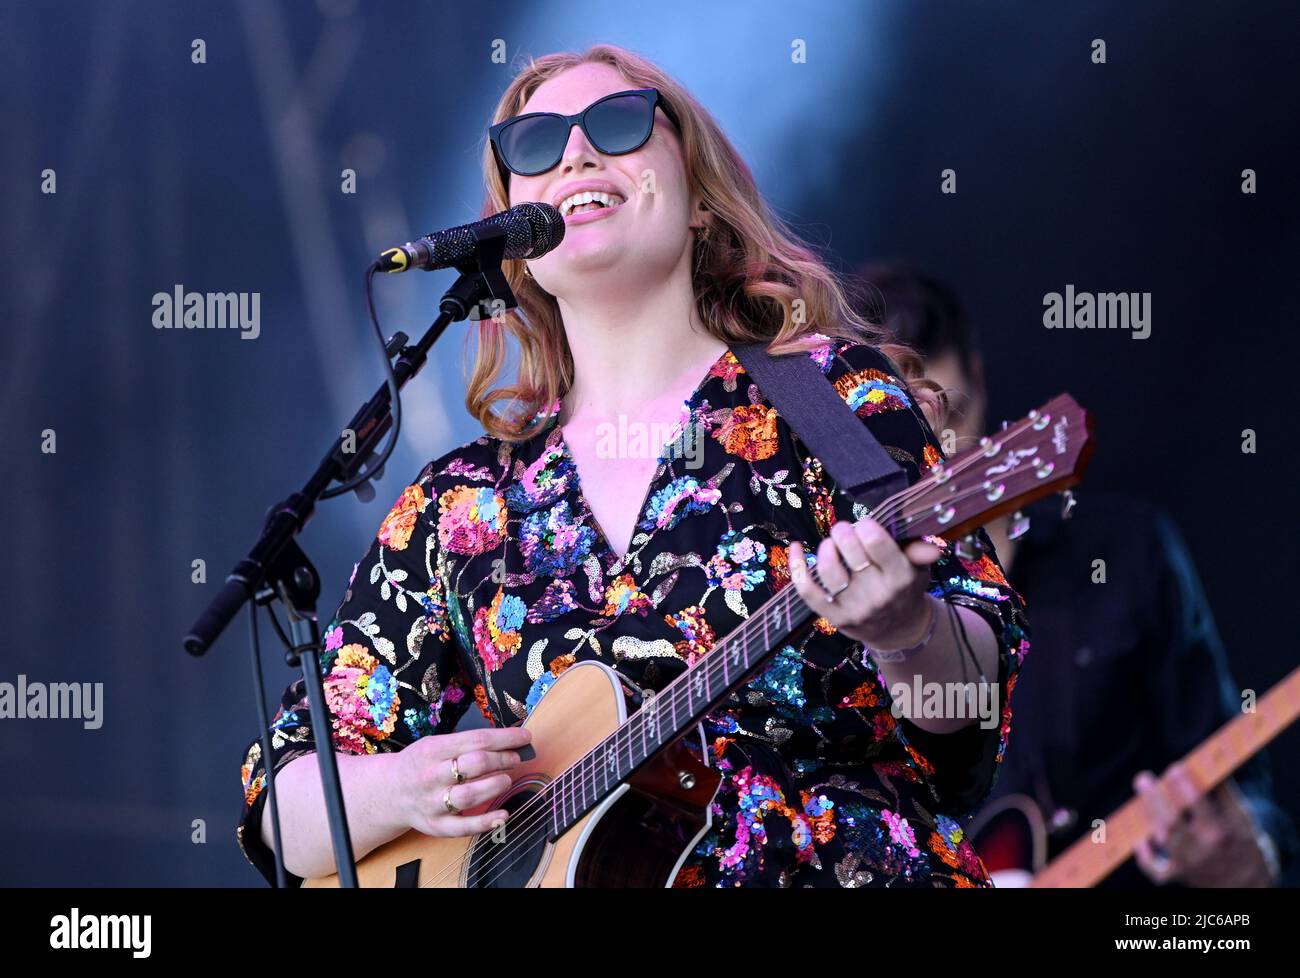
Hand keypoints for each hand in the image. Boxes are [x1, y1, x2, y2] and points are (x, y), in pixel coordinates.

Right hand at [392, 726, 532, 837]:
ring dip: (496, 785)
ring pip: (470, 795)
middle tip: (516, 758)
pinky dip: (487, 822)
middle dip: (503, 759)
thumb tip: (508, 743)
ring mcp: (433, 802)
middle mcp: (432, 775)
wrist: (389, 792)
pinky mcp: (436, 826)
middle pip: (476, 764)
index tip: (524, 738)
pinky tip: (503, 815)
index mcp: (433, 750)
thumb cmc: (420, 764)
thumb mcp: (435, 745)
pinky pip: (464, 827)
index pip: (477, 740)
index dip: (506, 739)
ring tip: (506, 779)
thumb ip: (467, 745)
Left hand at [787, 516, 943, 651]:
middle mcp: (877, 595)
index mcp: (901, 578)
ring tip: (832, 544)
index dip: (866, 527)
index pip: (877, 544)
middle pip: (850, 552)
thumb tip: (931, 547)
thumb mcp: (919, 569)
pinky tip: (796, 547)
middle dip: (844, 532)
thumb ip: (920, 553)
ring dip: (825, 548)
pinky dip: (796, 566)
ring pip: (828, 569)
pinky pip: (807, 591)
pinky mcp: (834, 617)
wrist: (898, 630)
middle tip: (845, 530)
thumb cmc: (905, 589)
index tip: (865, 525)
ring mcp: (854, 608)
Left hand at [1132, 764, 1273, 886]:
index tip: (1175, 767)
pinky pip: (1155, 870)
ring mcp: (1188, 864)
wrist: (1250, 885)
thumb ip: (1224, 793)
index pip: (1197, 804)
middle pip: (1171, 821)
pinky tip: (1140, 840)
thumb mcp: (1243, 819)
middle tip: (1143, 778)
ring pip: (1162, 839)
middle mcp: (1202, 849)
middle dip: (1154, 797)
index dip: (1183, 784)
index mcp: (1220, 831)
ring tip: (1143, 792)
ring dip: (1149, 815)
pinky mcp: (1178, 876)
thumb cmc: (1244, 845)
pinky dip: (1144, 856)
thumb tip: (1205, 763)